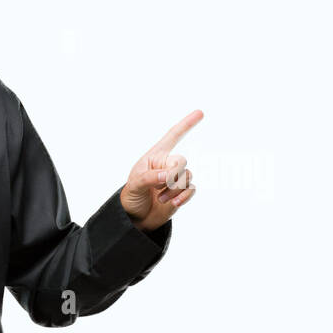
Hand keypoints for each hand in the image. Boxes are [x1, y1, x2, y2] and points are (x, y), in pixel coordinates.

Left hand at [120, 110, 201, 231]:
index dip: (186, 124)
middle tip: (162, 185)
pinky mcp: (182, 193)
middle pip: (181, 161)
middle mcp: (167, 165)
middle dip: (173, 174)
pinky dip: (183, 197)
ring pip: (187, 176)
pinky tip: (173, 203)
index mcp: (155, 157)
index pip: (172, 136)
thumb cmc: (132, 197)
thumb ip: (151, 177)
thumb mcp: (135, 185)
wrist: (136, 219)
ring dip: (175, 189)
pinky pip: (191, 189)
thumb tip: (169, 175)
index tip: (200, 113)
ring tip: (160, 197)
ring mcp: (175, 179)